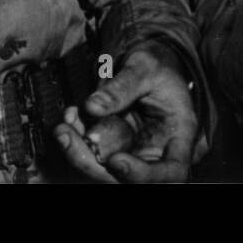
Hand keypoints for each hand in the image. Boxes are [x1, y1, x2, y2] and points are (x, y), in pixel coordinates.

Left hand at [53, 44, 201, 182]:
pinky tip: (70, 118)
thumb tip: (92, 107)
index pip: (172, 170)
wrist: (149, 63)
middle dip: (92, 163)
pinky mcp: (115, 147)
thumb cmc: (158, 64)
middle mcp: (158, 151)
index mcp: (179, 134)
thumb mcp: (145, 68)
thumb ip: (122, 87)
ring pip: (105, 169)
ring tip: (63, 126)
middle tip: (67, 137)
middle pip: (129, 178)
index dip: (143, 174)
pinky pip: (93, 153)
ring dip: (79, 152)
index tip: (115, 160)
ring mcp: (135, 153)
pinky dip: (77, 139)